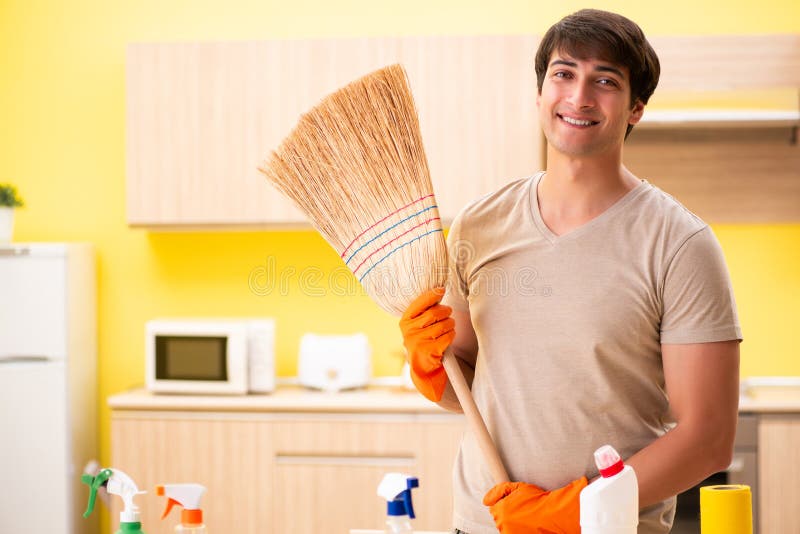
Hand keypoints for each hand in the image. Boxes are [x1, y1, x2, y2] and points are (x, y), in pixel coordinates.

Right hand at [398, 287, 454, 401]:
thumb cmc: (423, 342)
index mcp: (405, 322)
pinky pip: (447, 336)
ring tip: (449, 326)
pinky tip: (448, 337)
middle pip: (434, 313)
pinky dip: (451, 335)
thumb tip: (438, 292)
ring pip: (443, 324)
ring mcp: (418, 341)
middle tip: (448, 313)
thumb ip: (424, 313)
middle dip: (445, 311)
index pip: (419, 303)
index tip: (441, 290)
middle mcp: (409, 331)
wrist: (422, 369)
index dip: (432, 295)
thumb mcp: (417, 327)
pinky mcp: (429, 351)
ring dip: (450, 324)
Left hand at [482, 477, 587, 533]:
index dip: (505, 504)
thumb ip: (500, 490)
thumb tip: (485, 500)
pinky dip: (519, 530)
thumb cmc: (540, 500)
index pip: (494, 508)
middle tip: (524, 511)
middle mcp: (503, 525)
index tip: (516, 504)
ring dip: (513, 524)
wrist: (557, 515)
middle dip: (509, 515)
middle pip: (500, 519)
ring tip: (528, 519)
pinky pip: (513, 532)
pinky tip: (529, 526)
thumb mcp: (520, 488)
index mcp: (501, 511)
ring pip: (506, 528)